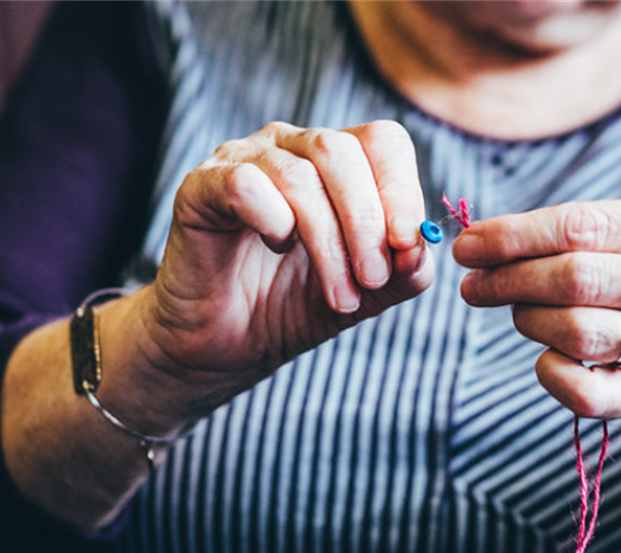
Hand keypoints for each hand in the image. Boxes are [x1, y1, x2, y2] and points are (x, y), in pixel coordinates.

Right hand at [121, 120, 434, 427]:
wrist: (225, 344)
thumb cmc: (294, 306)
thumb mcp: (368, 291)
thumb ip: (406, 268)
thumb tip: (420, 247)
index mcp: (336, 161)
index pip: (382, 141)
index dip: (402, 191)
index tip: (408, 248)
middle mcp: (290, 146)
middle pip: (342, 151)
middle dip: (367, 222)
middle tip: (372, 279)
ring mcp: (242, 159)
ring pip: (300, 176)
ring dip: (329, 244)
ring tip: (339, 296)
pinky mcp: (201, 186)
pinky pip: (246, 185)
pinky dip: (274, 222)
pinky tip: (278, 249)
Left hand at [453, 196, 620, 419]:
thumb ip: (579, 229)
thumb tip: (481, 242)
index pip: (583, 225)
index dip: (514, 235)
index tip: (468, 244)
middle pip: (576, 278)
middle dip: (508, 278)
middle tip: (474, 283)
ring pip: (576, 332)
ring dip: (526, 319)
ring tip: (518, 311)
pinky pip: (585, 393)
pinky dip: (549, 373)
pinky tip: (545, 357)